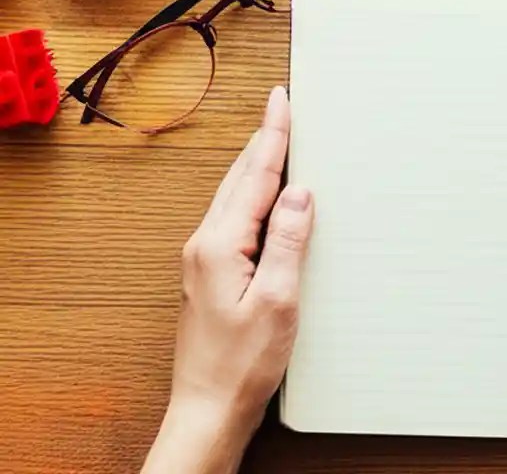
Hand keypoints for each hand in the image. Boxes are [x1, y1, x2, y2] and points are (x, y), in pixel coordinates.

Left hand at [141, 86, 314, 473]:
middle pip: (241, 179)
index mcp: (220, 245)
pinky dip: (253, 196)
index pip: (256, 177)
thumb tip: (300, 194)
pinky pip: (234, 219)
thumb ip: (289, 241)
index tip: (282, 101)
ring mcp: (204, 260)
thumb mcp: (278, 300)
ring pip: (235, 197)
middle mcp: (205, 245)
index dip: (274, 135)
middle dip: (264, 140)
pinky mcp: (210, 275)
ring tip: (276, 139)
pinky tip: (266, 198)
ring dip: (258, 166)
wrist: (209, 407)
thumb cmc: (242, 364)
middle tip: (281, 107)